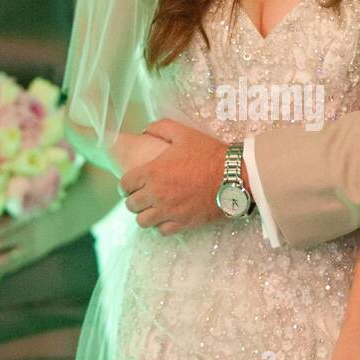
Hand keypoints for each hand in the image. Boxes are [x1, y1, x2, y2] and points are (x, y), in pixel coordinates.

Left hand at [119, 119, 228, 233]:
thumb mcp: (184, 133)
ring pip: (143, 221)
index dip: (126, 185)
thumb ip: (160, 128)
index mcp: (152, 172)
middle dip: (134, 199)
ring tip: (152, 209)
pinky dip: (161, 225)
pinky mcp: (183, 223)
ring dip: (145, 214)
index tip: (130, 185)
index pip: (125, 185)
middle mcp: (157, 194)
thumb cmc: (209, 154)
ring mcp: (169, 211)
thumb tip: (145, 130)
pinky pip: (162, 231)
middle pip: (131, 205)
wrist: (234, 176)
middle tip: (141, 196)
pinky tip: (167, 217)